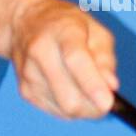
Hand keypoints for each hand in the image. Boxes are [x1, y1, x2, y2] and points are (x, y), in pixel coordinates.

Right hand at [7, 0, 117, 119]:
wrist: (25, 22)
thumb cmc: (66, 26)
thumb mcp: (96, 30)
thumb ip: (106, 58)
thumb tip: (110, 86)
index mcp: (62, 31)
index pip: (75, 60)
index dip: (92, 84)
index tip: (107, 103)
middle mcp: (41, 51)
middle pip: (69, 96)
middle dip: (94, 107)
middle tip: (107, 100)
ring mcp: (29, 74)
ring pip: (65, 110)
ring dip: (84, 108)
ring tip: (86, 88)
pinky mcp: (25, 91)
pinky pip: (58, 112)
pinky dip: (71, 108)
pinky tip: (70, 89)